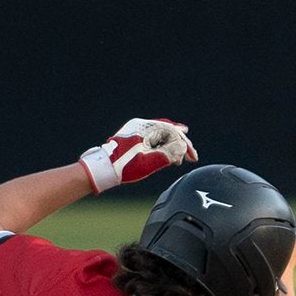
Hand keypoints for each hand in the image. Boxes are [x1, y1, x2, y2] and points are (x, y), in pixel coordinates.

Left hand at [78, 119, 195, 194]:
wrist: (102, 169)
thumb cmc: (124, 166)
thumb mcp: (148, 162)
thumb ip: (167, 154)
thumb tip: (183, 147)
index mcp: (144, 127)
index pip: (171, 131)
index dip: (184, 144)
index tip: (192, 157)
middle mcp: (141, 125)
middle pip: (168, 131)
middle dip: (181, 143)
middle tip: (191, 156)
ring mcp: (137, 131)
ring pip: (161, 135)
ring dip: (173, 145)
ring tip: (180, 158)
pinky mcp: (134, 138)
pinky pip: (154, 138)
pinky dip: (163, 146)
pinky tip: (169, 153)